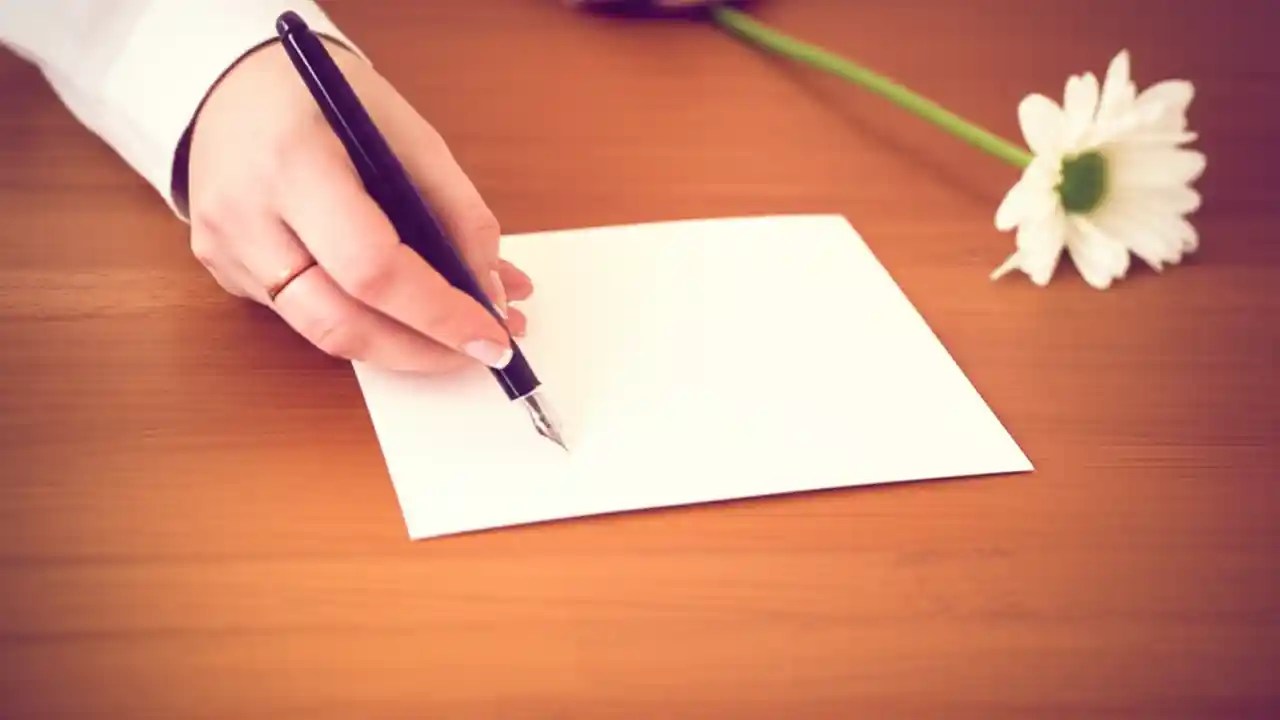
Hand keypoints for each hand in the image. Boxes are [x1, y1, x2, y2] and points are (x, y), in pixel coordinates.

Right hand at [185, 39, 529, 373]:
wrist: (225, 86)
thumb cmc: (320, 97)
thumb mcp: (402, 128)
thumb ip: (455, 208)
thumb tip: (491, 291)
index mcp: (293, 164)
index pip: (371, 268)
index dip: (438, 314)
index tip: (493, 337)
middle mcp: (245, 218)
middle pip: (342, 322)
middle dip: (425, 350)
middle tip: (485, 351)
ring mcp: (227, 254)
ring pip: (325, 334)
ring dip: (404, 347)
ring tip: (461, 337)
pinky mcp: (227, 277)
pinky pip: (308, 318)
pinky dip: (369, 323)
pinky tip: (409, 311)